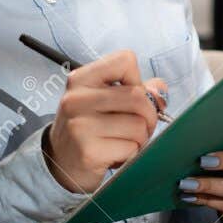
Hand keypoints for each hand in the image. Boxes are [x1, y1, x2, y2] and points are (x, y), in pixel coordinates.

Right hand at [42, 49, 167, 193]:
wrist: (61, 161)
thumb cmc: (89, 126)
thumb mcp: (104, 99)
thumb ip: (135, 89)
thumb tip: (160, 90)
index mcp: (81, 79)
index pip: (125, 60)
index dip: (137, 79)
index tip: (132, 96)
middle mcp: (77, 99)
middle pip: (138, 97)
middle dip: (149, 115)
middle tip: (141, 126)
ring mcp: (80, 126)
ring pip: (139, 125)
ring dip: (141, 137)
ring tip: (125, 140)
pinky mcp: (89, 152)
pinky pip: (131, 148)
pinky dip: (131, 153)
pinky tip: (116, 154)